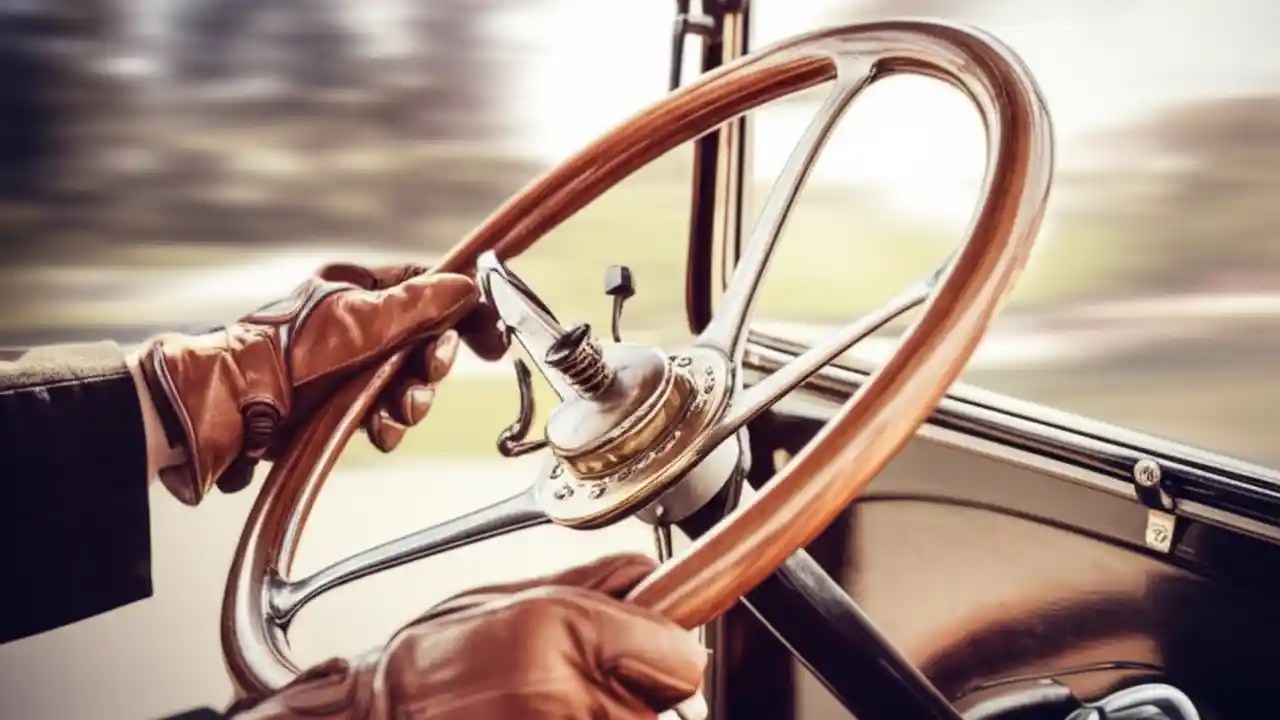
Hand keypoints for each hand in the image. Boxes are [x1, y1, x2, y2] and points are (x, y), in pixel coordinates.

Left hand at [137, 262, 506, 504]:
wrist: (228, 407)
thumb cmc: (279, 353)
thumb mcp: (356, 320)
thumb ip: (417, 304)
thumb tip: (465, 287)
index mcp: (359, 290)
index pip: (428, 289)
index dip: (463, 311)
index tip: (489, 338)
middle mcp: (357, 326)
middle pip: (425, 343)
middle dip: (431, 367)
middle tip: (425, 377)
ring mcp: (349, 367)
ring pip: (407, 383)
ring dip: (412, 401)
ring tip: (396, 413)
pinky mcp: (340, 405)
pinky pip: (384, 413)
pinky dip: (388, 424)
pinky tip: (377, 430)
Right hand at [233, 554, 706, 718]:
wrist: (382, 715)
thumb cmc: (433, 660)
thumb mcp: (514, 596)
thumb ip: (596, 585)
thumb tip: (649, 576)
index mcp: (565, 633)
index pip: (682, 662)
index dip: (664, 652)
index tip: (647, 648)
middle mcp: (572, 698)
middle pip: (666, 704)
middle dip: (634, 687)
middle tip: (578, 675)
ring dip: (607, 714)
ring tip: (548, 702)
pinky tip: (538, 718)